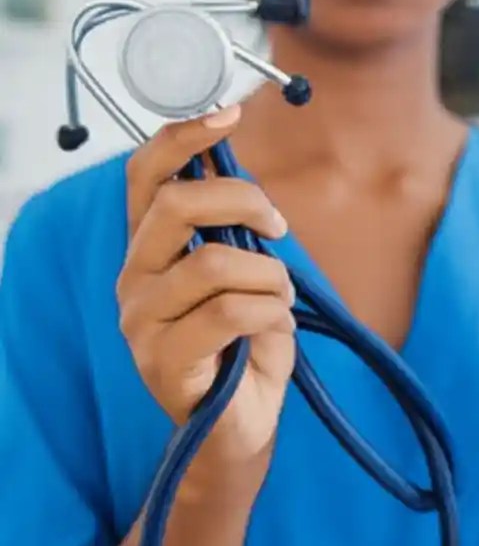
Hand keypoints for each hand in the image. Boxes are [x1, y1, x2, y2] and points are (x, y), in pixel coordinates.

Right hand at [116, 104, 295, 499]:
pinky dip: (269, 313)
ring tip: (277, 299)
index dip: (181, 139)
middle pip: (176, 207)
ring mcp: (142, 322)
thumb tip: (242, 178)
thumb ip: (236, 235)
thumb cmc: (245, 349)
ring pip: (214, 264)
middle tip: (278, 228)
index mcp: (150, 252)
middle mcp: (134, 280)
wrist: (239, 430)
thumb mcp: (246, 280)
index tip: (227, 114)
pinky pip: (231, 312)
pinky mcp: (163, 360)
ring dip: (269, 277)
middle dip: (244, 202)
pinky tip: (271, 329)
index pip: (144, 179)